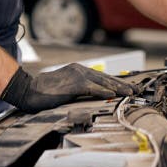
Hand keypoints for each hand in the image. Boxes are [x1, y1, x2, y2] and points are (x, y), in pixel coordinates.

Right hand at [0, 63, 137, 112]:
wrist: (28, 90)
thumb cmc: (46, 92)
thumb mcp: (68, 90)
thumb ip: (82, 91)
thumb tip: (97, 97)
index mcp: (79, 70)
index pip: (103, 77)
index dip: (118, 82)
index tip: (130, 88)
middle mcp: (80, 70)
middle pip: (106, 77)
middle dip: (123, 84)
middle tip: (137, 90)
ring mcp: (76, 75)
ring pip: (102, 81)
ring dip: (118, 87)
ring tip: (130, 93)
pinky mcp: (72, 84)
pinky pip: (91, 88)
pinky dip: (102, 91)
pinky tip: (112, 94)